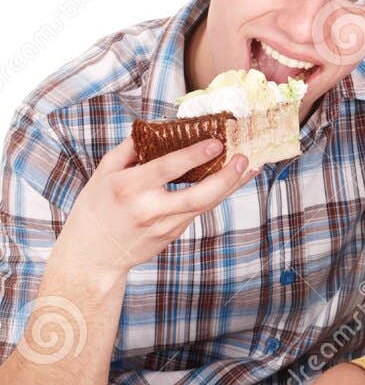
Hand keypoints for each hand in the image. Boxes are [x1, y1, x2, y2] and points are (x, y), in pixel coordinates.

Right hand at [52, 136, 254, 280]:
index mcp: (129, 188)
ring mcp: (165, 225)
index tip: (216, 143)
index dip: (193, 156)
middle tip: (245, 158)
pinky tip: (232, 180)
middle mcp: (150, 209)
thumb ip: (129, 150)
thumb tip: (156, 127)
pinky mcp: (174, 234)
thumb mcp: (103, 174)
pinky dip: (217, 194)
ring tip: (251, 166)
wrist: (93, 256)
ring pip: (207, 204)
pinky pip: (199, 210)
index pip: (166, 169)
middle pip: (198, 196)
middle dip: (226, 178)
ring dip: (231, 185)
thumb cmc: (96, 209)